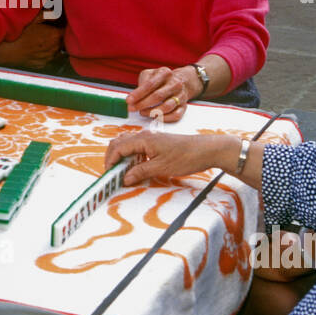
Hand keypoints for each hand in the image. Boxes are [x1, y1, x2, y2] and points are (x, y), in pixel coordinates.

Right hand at [0, 17, 61, 69]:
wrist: (6, 50)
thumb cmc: (18, 33)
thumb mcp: (33, 19)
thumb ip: (48, 14)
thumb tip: (56, 11)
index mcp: (55, 35)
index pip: (66, 31)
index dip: (63, 27)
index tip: (58, 24)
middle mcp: (54, 49)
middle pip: (62, 42)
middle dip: (58, 36)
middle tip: (49, 30)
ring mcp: (47, 58)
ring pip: (56, 51)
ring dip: (52, 46)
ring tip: (41, 40)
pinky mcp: (40, 65)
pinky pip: (47, 59)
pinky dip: (45, 54)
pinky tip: (36, 48)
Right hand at [104, 131, 228, 184]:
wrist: (206, 150)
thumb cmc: (186, 156)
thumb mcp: (162, 167)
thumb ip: (140, 172)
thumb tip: (124, 178)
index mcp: (143, 139)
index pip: (117, 148)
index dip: (110, 161)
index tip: (109, 175)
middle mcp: (144, 136)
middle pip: (119, 143)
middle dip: (112, 158)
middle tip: (113, 174)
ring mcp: (150, 138)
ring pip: (127, 145)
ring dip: (122, 158)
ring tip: (124, 173)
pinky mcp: (156, 143)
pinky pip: (137, 147)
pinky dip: (131, 157)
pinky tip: (136, 168)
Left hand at [126, 66, 194, 122]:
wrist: (183, 81)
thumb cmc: (162, 79)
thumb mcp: (150, 75)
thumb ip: (142, 83)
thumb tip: (133, 97)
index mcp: (165, 73)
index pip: (150, 84)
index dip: (138, 94)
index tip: (129, 100)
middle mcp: (175, 83)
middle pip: (158, 96)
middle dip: (143, 104)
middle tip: (133, 108)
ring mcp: (181, 95)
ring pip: (167, 106)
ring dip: (152, 112)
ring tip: (142, 112)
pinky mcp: (184, 106)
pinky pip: (175, 115)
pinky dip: (164, 118)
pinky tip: (155, 117)